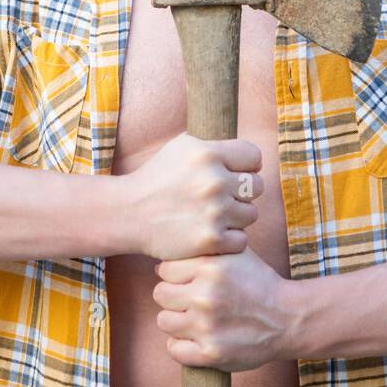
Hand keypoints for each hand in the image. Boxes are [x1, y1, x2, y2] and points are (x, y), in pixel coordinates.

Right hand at [121, 132, 264, 260]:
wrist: (130, 213)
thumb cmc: (157, 178)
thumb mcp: (182, 147)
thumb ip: (215, 146)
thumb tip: (248, 153)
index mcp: (208, 154)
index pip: (254, 156)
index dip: (247, 165)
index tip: (236, 173)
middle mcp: (214, 181)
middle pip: (256, 186)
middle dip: (243, 191)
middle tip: (225, 196)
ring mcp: (214, 212)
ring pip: (251, 214)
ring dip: (237, 216)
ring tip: (216, 214)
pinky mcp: (211, 239)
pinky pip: (242, 239)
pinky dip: (230, 239)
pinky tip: (213, 232)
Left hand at [152, 248, 297, 371]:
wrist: (287, 317)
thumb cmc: (259, 282)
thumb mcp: (236, 253)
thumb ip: (206, 248)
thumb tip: (170, 249)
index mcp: (210, 267)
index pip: (165, 268)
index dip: (175, 274)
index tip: (186, 279)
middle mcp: (205, 295)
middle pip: (160, 294)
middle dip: (173, 296)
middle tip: (188, 299)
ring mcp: (207, 326)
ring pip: (164, 321)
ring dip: (176, 320)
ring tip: (192, 318)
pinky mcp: (211, 352)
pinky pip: (174, 349)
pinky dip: (181, 345)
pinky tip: (194, 338)